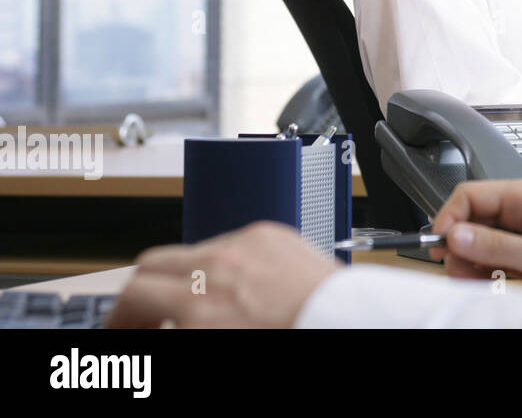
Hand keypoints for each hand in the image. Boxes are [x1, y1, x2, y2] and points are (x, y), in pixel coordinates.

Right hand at [105, 221, 340, 327]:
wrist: (348, 325)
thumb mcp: (215, 343)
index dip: (119, 315)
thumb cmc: (293, 339)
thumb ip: (177, 331)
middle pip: (151, 263)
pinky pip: (230, 243)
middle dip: (142, 290)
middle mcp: (218, 268)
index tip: (122, 328)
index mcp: (199, 306)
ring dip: (184, 276)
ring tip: (197, 304)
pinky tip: (237, 286)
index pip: (133, 294)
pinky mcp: (270, 233)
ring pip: (191, 251)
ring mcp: (245, 244)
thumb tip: (154, 330)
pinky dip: (223, 263)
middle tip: (146, 315)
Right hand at [429, 178, 521, 288]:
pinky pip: (497, 257)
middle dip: (462, 250)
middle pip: (470, 221)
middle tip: (465, 276)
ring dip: (476, 265)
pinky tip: (502, 284)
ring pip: (480, 243)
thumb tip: (454, 237)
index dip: (448, 220)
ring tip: (488, 283)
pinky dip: (492, 272)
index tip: (440, 249)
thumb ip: (494, 247)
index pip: (468, 195)